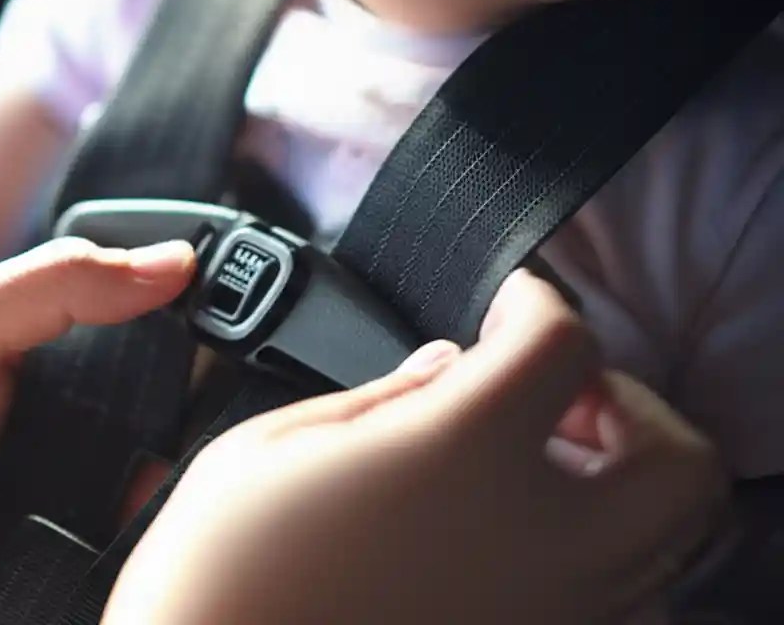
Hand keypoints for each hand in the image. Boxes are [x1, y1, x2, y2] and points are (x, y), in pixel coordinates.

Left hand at [0, 238, 195, 621]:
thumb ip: (50, 289)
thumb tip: (169, 261)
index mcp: (1, 335)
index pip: (115, 308)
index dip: (175, 308)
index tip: (236, 310)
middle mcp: (24, 408)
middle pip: (140, 395)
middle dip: (184, 400)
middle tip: (226, 403)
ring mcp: (30, 483)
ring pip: (136, 470)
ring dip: (165, 470)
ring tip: (198, 469)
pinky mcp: (32, 553)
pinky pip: (108, 541)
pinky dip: (134, 535)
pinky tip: (154, 526)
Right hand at [107, 269, 729, 624]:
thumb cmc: (219, 568)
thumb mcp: (274, 443)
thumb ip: (384, 396)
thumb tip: (447, 368)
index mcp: (462, 454)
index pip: (565, 344)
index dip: (535, 302)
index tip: (504, 304)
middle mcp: (537, 542)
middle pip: (678, 457)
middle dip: (627, 405)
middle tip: (550, 392)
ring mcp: (548, 613)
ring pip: (670, 542)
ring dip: (626, 481)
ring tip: (540, 462)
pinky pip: (622, 600)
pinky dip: (601, 552)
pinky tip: (519, 533)